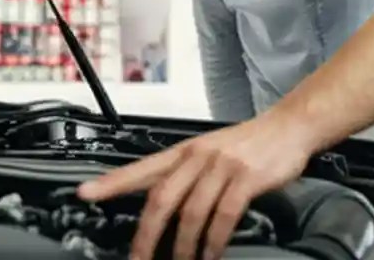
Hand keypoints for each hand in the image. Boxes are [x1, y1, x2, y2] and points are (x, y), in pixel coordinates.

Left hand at [76, 115, 315, 259]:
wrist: (288, 126)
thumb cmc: (249, 143)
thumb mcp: (210, 150)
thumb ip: (185, 174)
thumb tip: (159, 204)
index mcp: (185, 150)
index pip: (141, 167)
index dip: (112, 182)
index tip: (85, 194)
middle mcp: (199, 156)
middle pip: (161, 198)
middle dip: (145, 235)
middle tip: (137, 259)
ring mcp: (222, 166)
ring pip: (191, 212)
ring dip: (183, 246)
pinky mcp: (246, 178)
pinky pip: (223, 216)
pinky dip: (214, 241)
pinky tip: (210, 254)